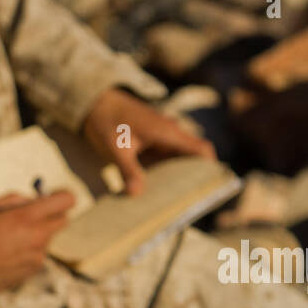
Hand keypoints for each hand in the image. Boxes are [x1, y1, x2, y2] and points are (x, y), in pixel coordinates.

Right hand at [0, 190, 75, 299]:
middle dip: (51, 215)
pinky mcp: (31, 273)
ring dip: (33, 236)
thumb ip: (14, 200)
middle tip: (29, 216)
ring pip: (45, 239)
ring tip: (2, 241)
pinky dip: (25, 253)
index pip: (66, 200)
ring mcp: (36, 258)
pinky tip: (1, 256)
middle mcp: (37, 238)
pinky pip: (35, 256)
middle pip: (63, 220)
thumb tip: (32, 200)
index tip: (50, 197)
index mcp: (26, 217)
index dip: (61, 196)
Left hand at [81, 88, 215, 195]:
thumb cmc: (107, 121)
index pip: (202, 148)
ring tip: (173, 202)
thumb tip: (137, 194)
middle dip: (194, 178)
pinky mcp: (151, 143)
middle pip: (193, 158)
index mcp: (168, 133)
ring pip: (178, 160)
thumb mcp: (116, 149)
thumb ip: (128, 170)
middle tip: (189, 203)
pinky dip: (163, 173)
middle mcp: (170, 135)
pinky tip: (154, 191)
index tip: (210, 187)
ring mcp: (161, 139)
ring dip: (177, 177)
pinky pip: (164, 160)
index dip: (211, 167)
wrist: (95, 104)